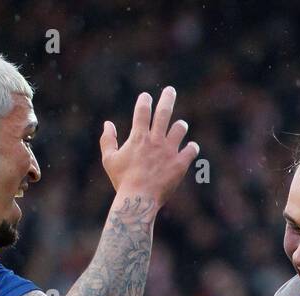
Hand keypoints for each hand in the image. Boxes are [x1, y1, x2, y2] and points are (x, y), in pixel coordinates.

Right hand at [100, 88, 198, 204]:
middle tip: (170, 90)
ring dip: (180, 126)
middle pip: (164, 112)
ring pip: (180, 129)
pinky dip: (192, 147)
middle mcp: (156, 140)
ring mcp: (169, 151)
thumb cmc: (122, 181)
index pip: (143, 111)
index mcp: (138, 138)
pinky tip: (191, 148)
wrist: (138, 201)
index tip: (146, 97)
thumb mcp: (109, 160)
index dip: (145, 101)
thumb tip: (107, 123)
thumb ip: (108, 140)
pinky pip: (191, 150)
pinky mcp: (180, 164)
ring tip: (180, 125)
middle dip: (168, 98)